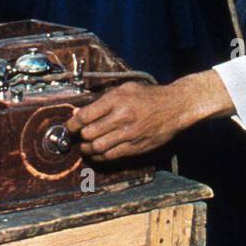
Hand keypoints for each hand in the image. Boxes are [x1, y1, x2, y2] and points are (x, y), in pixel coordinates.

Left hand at [67, 71, 232, 160]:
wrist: (175, 107)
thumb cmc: (149, 96)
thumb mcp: (126, 89)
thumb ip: (103, 100)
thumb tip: (79, 112)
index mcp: (118, 100)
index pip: (85, 116)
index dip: (72, 124)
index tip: (70, 127)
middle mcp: (122, 117)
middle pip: (89, 134)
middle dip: (80, 136)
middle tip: (78, 136)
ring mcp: (129, 134)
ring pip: (97, 147)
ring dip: (88, 148)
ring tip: (86, 145)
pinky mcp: (136, 147)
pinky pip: (111, 156)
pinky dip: (100, 156)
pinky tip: (98, 152)